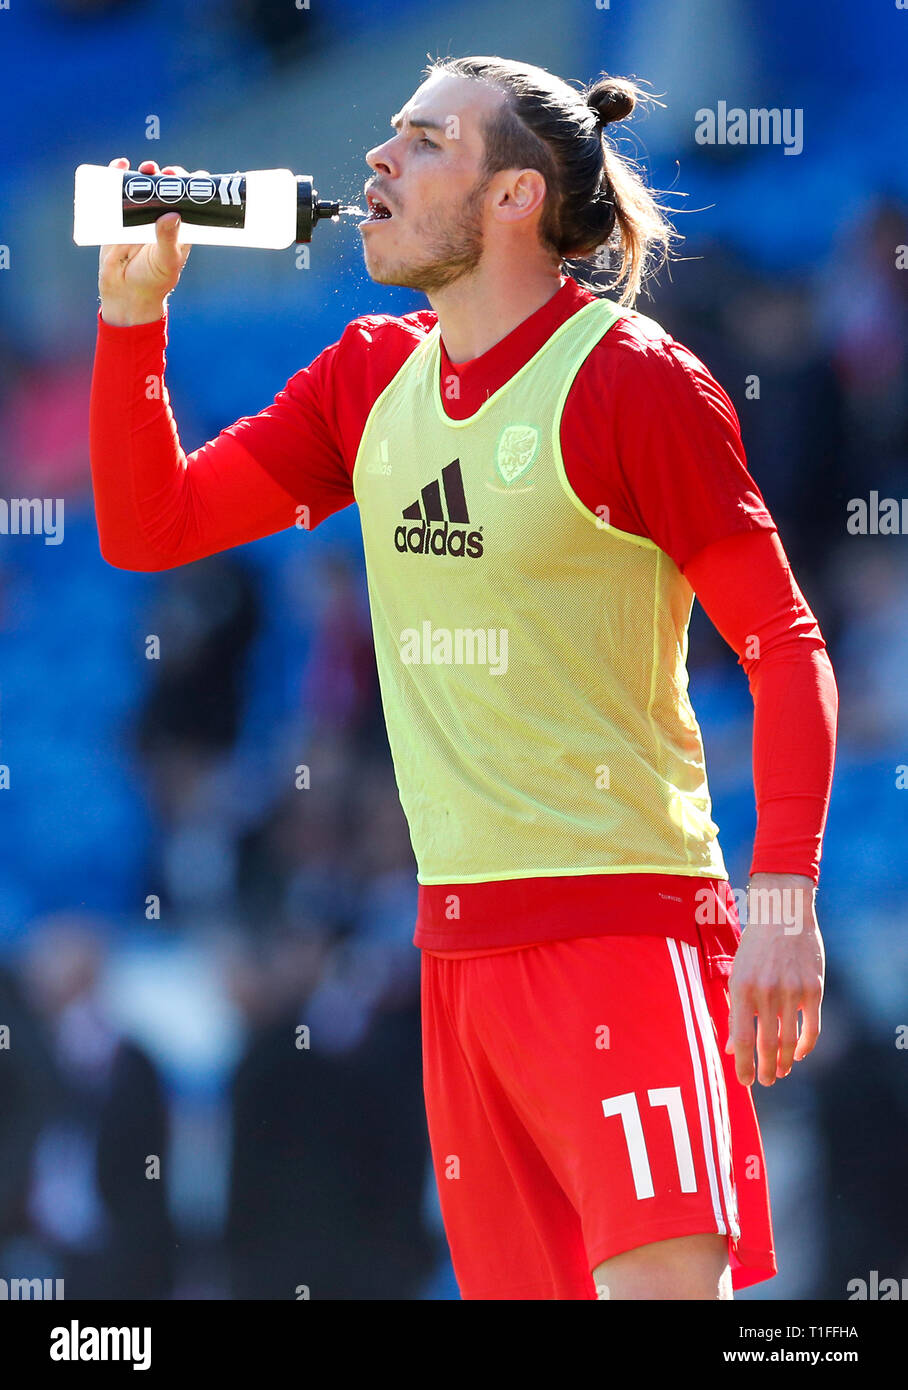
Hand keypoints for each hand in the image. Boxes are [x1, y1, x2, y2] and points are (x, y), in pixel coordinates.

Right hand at [98, 157, 199, 325]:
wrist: (125, 293)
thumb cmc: (154, 281)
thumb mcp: (166, 261)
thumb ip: (169, 240)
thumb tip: (172, 214)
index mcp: (180, 228)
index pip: (190, 201)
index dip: (193, 188)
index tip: (195, 178)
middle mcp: (161, 217)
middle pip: (167, 188)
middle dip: (169, 176)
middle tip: (168, 173)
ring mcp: (140, 215)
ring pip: (144, 186)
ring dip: (147, 172)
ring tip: (148, 168)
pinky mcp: (118, 215)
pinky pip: (117, 191)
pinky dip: (118, 174)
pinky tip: (120, 164)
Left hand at [725, 872, 824, 1085]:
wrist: (783, 913)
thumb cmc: (755, 946)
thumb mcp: (738, 973)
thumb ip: (736, 1010)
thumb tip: (732, 1047)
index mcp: (741, 988)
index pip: (741, 1039)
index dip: (743, 1065)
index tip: (744, 1081)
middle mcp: (766, 992)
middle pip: (766, 1045)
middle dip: (765, 1070)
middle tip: (765, 1082)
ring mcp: (791, 991)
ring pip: (788, 1040)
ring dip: (784, 1062)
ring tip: (780, 1072)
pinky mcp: (813, 989)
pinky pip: (812, 1028)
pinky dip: (805, 1047)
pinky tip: (798, 1055)